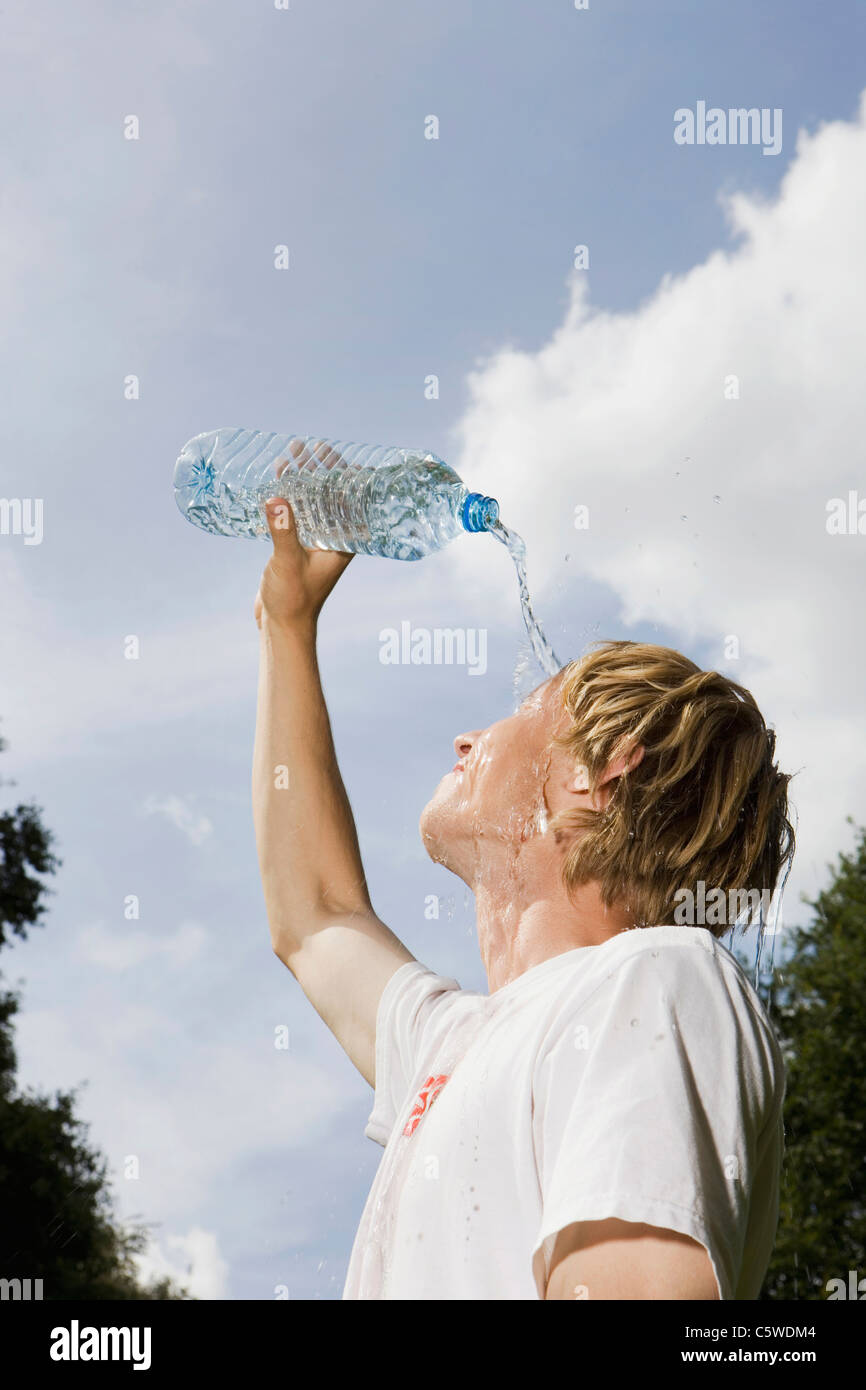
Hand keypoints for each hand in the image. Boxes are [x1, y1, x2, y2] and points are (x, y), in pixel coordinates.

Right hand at [254, 439, 353, 631]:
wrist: (281, 626)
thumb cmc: (293, 600)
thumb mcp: (287, 563)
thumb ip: (283, 532)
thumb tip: (276, 500)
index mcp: (342, 544)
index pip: (351, 503)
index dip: (346, 477)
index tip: (337, 456)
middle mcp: (332, 540)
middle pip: (331, 496)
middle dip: (322, 471)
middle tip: (312, 446)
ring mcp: (313, 542)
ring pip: (311, 502)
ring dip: (303, 479)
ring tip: (292, 453)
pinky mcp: (295, 546)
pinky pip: (295, 513)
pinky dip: (288, 495)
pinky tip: (277, 479)